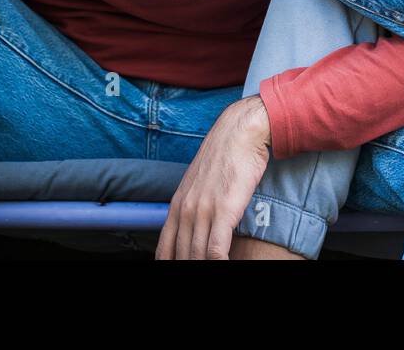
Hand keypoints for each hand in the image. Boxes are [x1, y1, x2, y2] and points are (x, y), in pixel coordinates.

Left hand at [155, 95, 271, 259]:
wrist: (239, 133)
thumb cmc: (224, 156)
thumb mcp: (199, 182)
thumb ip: (194, 205)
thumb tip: (196, 226)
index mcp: (177, 205)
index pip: (164, 247)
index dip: (169, 262)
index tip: (176, 268)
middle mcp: (186, 210)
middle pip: (181, 254)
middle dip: (189, 266)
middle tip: (197, 270)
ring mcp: (203, 210)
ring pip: (197, 255)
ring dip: (204, 265)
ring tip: (212, 269)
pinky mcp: (224, 210)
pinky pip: (216, 248)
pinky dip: (218, 261)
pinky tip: (223, 264)